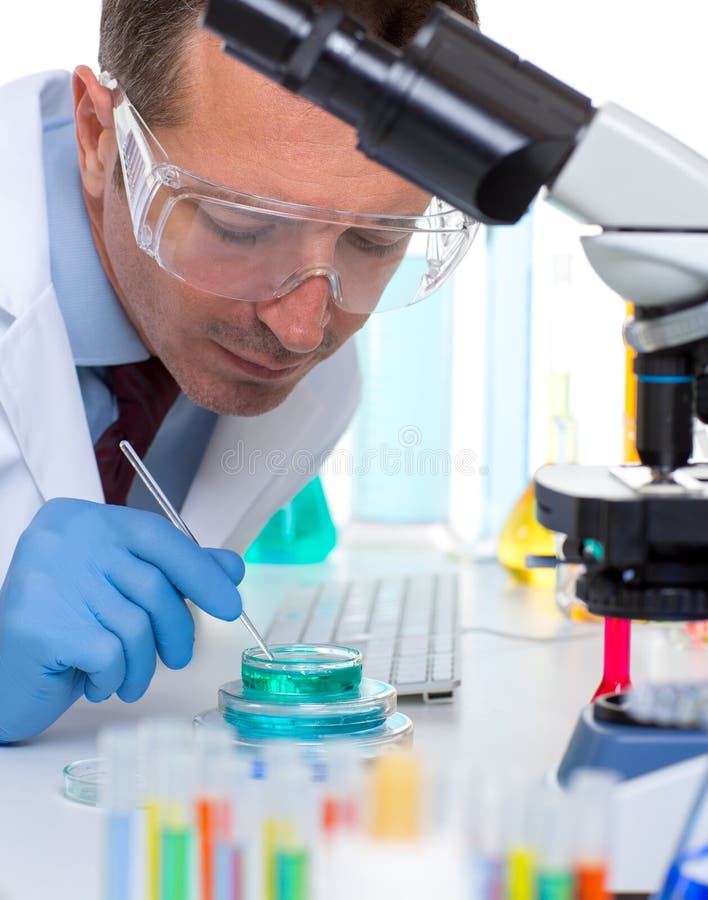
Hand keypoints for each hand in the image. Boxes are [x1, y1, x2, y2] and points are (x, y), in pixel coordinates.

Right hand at [0, 499, 244, 741]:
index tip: (231, 604)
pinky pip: (110, 655)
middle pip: (154, 584)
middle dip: (177, 629)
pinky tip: (97, 681)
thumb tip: (231, 569)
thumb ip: (174, 571)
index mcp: (85, 519)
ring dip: (142, 665)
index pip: (160, 537)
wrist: (3, 675)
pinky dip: (114, 678)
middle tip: (177, 656)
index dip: (202, 573)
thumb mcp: (123, 590)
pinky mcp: (39, 625)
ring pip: (135, 627)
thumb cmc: (68, 627)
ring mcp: (48, 580)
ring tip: (127, 677)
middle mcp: (62, 540)